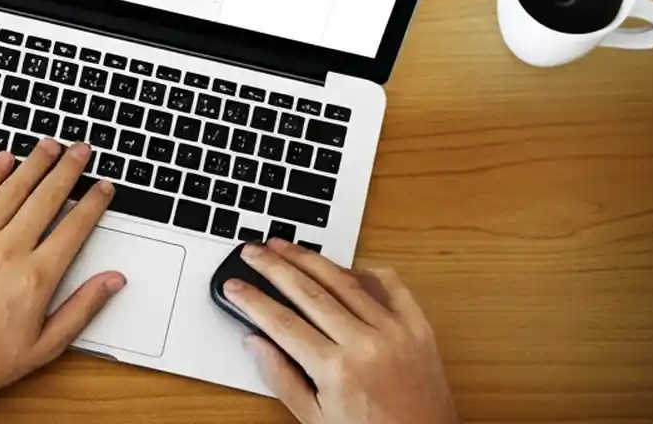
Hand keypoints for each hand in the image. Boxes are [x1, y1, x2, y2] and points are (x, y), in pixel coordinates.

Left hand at [0, 138, 124, 421]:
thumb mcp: (48, 344)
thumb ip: (84, 307)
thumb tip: (113, 280)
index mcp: (37, 277)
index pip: (74, 227)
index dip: (93, 202)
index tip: (103, 186)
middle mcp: (8, 252)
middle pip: (46, 198)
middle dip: (68, 169)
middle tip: (81, 149)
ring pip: (11, 191)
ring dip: (33, 164)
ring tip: (49, 145)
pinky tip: (4, 159)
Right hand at [226, 239, 457, 423]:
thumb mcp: (315, 418)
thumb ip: (282, 377)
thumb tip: (255, 341)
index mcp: (337, 370)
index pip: (282, 322)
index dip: (253, 300)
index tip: (234, 286)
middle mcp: (366, 344)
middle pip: (309, 292)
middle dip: (274, 267)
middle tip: (252, 252)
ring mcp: (395, 331)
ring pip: (344, 280)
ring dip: (310, 259)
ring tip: (284, 246)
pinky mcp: (418, 326)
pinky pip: (390, 284)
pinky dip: (365, 269)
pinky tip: (343, 264)